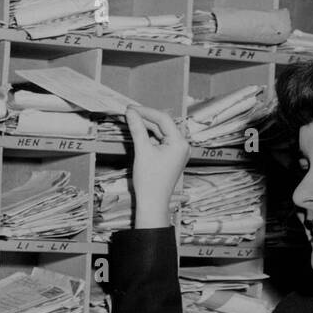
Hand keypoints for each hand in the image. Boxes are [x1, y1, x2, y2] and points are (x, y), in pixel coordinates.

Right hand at [125, 105, 190, 227]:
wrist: (152, 203)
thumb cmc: (150, 181)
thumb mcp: (142, 151)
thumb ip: (137, 128)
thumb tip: (130, 113)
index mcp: (180, 143)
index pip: (163, 119)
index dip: (146, 111)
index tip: (131, 109)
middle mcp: (183, 146)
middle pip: (163, 125)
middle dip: (146, 119)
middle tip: (129, 113)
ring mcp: (179, 152)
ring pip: (161, 133)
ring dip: (147, 127)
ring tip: (132, 121)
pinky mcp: (173, 157)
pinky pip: (162, 142)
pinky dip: (151, 137)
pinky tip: (140, 133)